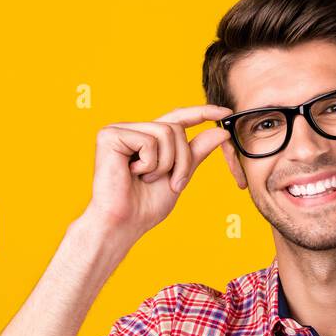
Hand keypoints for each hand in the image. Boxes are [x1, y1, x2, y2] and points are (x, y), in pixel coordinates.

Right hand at [80, 104, 233, 244]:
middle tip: (173, 184)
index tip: (226, 112)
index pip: (177, 118)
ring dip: (166, 164)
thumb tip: (221, 132)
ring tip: (146, 179)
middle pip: (176, 128)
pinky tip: (133, 174)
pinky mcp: (110, 135)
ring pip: (165, 133)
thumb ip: (196, 153)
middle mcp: (134, 130)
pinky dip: (149, 164)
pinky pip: (148, 141)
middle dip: (182, 160)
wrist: (124, 223)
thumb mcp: (180, 176)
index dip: (201, 113)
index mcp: (148, 139)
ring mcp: (120, 130)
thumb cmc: (146, 206)